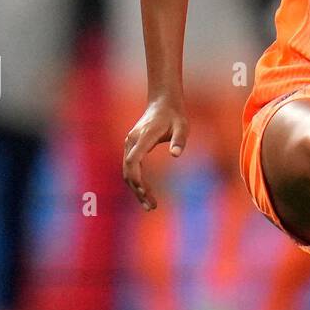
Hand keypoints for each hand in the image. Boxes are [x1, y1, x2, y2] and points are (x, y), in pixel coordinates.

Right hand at [122, 95, 188, 209]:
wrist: (163, 103)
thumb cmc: (174, 116)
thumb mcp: (182, 126)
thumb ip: (179, 140)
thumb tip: (176, 154)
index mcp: (144, 136)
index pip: (133, 160)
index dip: (136, 177)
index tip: (144, 192)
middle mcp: (132, 140)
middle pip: (128, 170)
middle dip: (138, 190)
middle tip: (151, 206)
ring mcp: (130, 143)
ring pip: (127, 171)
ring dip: (136, 189)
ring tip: (150, 205)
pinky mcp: (131, 147)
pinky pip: (130, 167)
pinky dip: (136, 181)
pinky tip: (145, 193)